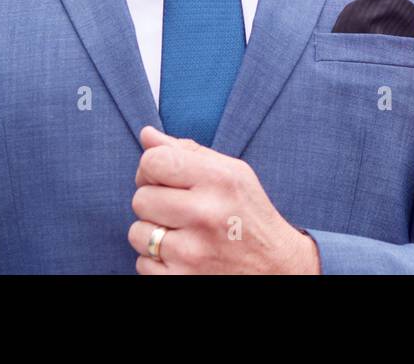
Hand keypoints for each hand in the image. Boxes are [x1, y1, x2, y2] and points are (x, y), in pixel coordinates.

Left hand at [128, 125, 320, 273]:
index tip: (163, 177)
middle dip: (153, 202)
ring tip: (182, 233)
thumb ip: (188, 152)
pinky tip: (183, 255)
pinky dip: (157, 261)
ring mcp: (192, 252)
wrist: (276, 268)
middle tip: (177, 208)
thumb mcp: (232, 173)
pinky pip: (142, 263)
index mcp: (219, 180)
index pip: (154, 162)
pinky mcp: (180, 280)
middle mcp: (205, 214)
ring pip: (137, 233)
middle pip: (140, 198)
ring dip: (154, 233)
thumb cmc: (249, 214)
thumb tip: (147, 134)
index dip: (151, 168)